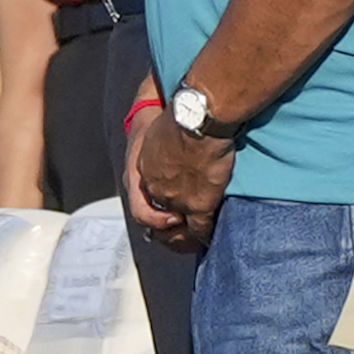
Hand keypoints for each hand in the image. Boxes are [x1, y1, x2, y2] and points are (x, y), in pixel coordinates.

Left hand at [128, 105, 235, 253]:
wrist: (197, 117)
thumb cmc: (180, 114)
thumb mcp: (155, 129)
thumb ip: (158, 145)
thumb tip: (167, 148)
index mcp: (141, 170)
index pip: (142, 200)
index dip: (154, 211)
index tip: (164, 214)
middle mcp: (155, 188)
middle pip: (158, 219)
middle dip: (168, 229)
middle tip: (178, 233)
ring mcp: (176, 199)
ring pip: (179, 229)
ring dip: (186, 237)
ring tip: (195, 238)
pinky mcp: (198, 204)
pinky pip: (201, 229)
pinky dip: (206, 235)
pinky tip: (212, 236)